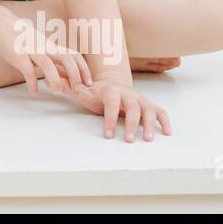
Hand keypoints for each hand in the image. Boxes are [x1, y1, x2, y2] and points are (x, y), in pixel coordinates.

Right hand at [0, 12, 91, 95]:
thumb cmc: (19, 36)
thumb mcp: (38, 45)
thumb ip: (50, 58)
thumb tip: (63, 74)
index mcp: (50, 46)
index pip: (73, 54)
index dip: (83, 68)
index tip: (88, 81)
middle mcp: (44, 47)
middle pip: (66, 57)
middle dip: (75, 73)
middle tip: (78, 89)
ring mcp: (31, 50)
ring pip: (48, 63)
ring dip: (55, 79)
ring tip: (57, 91)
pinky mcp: (18, 55)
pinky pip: (27, 70)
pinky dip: (32, 82)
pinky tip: (32, 90)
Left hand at [57, 75, 171, 141]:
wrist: (112, 83)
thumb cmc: (97, 91)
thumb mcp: (84, 90)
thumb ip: (72, 88)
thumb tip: (55, 83)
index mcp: (111, 90)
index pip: (112, 104)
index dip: (110, 119)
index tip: (107, 135)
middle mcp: (128, 94)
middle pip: (133, 108)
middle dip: (131, 124)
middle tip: (129, 140)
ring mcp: (140, 99)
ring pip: (148, 110)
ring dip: (150, 124)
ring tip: (148, 139)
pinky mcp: (148, 105)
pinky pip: (160, 111)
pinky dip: (165, 121)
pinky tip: (167, 132)